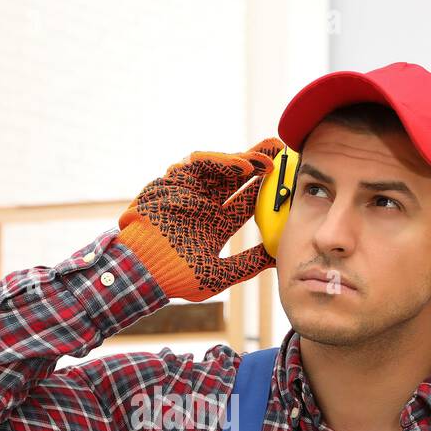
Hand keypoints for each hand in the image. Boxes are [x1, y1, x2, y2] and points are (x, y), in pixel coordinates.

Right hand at [114, 137, 283, 301]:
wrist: (143, 268)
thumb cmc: (175, 277)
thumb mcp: (220, 274)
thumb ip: (248, 264)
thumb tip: (279, 258)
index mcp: (214, 225)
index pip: (245, 203)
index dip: (265, 192)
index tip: (287, 184)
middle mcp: (203, 205)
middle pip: (235, 179)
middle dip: (258, 164)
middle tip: (283, 153)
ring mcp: (189, 191)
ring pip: (220, 168)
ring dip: (245, 160)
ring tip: (269, 159)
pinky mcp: (174, 181)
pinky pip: (200, 163)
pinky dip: (222, 162)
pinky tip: (244, 167)